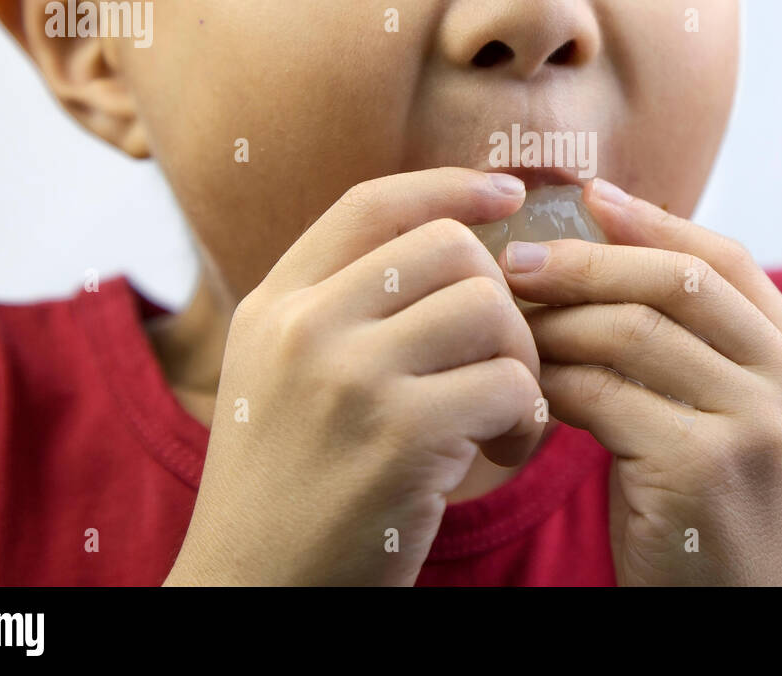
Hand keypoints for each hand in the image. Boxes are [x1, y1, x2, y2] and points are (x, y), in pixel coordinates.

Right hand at [165, 167, 544, 585]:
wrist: (251, 596)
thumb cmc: (288, 489)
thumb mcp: (280, 378)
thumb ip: (340, 308)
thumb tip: (449, 240)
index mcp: (274, 305)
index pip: (371, 204)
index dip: (448, 185)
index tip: (507, 194)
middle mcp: (304, 327)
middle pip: (449, 248)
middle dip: (501, 297)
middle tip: (502, 361)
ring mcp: (349, 378)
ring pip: (490, 308)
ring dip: (522, 362)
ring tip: (503, 417)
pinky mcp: (401, 437)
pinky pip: (512, 384)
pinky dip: (529, 419)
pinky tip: (503, 455)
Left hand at [499, 178, 781, 585]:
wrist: (726, 632)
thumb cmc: (705, 527)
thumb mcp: (729, 430)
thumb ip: (698, 352)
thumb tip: (613, 251)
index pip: (728, 263)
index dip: (655, 221)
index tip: (591, 196)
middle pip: (680, 281)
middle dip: (589, 260)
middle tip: (517, 259)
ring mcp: (757, 429)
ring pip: (633, 330)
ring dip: (558, 320)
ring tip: (510, 322)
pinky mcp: (701, 468)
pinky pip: (603, 393)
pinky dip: (552, 382)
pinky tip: (526, 387)